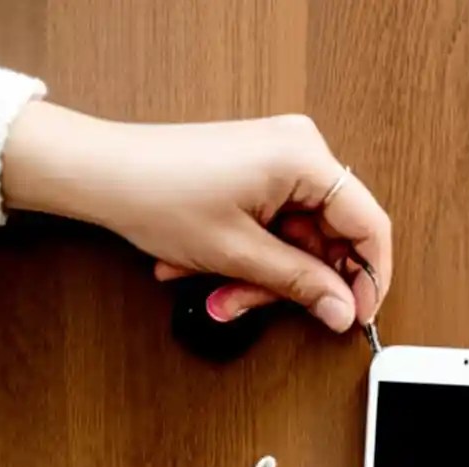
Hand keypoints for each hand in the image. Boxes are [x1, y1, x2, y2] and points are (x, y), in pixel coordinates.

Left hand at [2, 102, 392, 330]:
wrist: (99, 172)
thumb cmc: (157, 194)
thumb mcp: (238, 254)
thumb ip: (301, 284)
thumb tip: (343, 310)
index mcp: (305, 158)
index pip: (368, 224)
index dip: (369, 277)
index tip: (356, 314)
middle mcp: (299, 150)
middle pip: (329, 235)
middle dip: (294, 281)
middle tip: (259, 307)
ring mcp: (277, 158)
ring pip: (298, 237)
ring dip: (264, 275)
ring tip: (219, 292)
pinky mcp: (257, 170)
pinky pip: (275, 224)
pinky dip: (250, 255)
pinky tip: (211, 267)